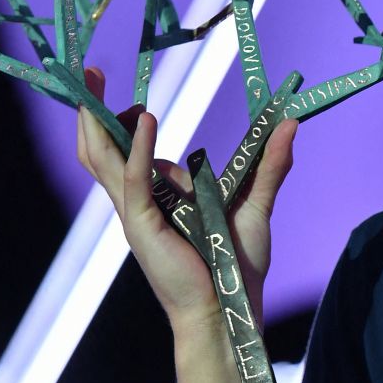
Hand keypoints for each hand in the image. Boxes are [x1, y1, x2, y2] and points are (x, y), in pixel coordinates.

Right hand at [76, 66, 296, 327]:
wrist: (230, 310)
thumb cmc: (238, 267)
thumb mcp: (256, 204)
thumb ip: (270, 164)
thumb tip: (289, 124)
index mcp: (158, 198)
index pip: (130, 152)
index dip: (130, 124)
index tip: (142, 103)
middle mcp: (140, 203)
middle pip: (101, 150)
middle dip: (94, 111)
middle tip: (92, 72)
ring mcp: (137, 214)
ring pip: (101, 160)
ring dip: (96, 121)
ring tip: (96, 82)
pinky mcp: (143, 226)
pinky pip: (133, 181)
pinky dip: (138, 149)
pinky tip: (148, 120)